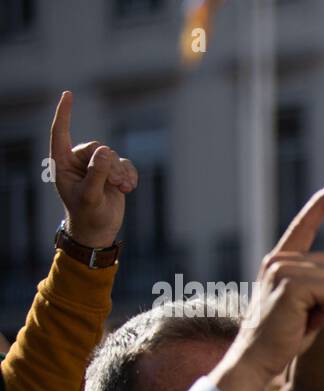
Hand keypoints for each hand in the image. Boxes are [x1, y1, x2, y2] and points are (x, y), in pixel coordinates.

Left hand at [49, 91, 136, 248]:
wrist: (99, 230)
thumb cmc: (88, 215)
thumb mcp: (91, 196)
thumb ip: (96, 173)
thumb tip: (105, 151)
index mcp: (62, 163)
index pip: (61, 132)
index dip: (65, 113)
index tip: (69, 94)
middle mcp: (78, 161)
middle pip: (97, 147)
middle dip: (109, 165)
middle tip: (115, 183)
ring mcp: (96, 166)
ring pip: (113, 156)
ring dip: (120, 173)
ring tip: (122, 189)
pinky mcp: (112, 173)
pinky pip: (125, 164)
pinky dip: (130, 176)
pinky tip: (129, 188)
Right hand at [220, 182, 323, 390]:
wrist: (257, 359)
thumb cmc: (283, 337)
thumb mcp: (313, 306)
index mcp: (280, 261)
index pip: (303, 226)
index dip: (320, 205)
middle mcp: (278, 260)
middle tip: (306, 317)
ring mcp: (282, 270)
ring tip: (303, 320)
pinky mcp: (290, 284)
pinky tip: (304, 322)